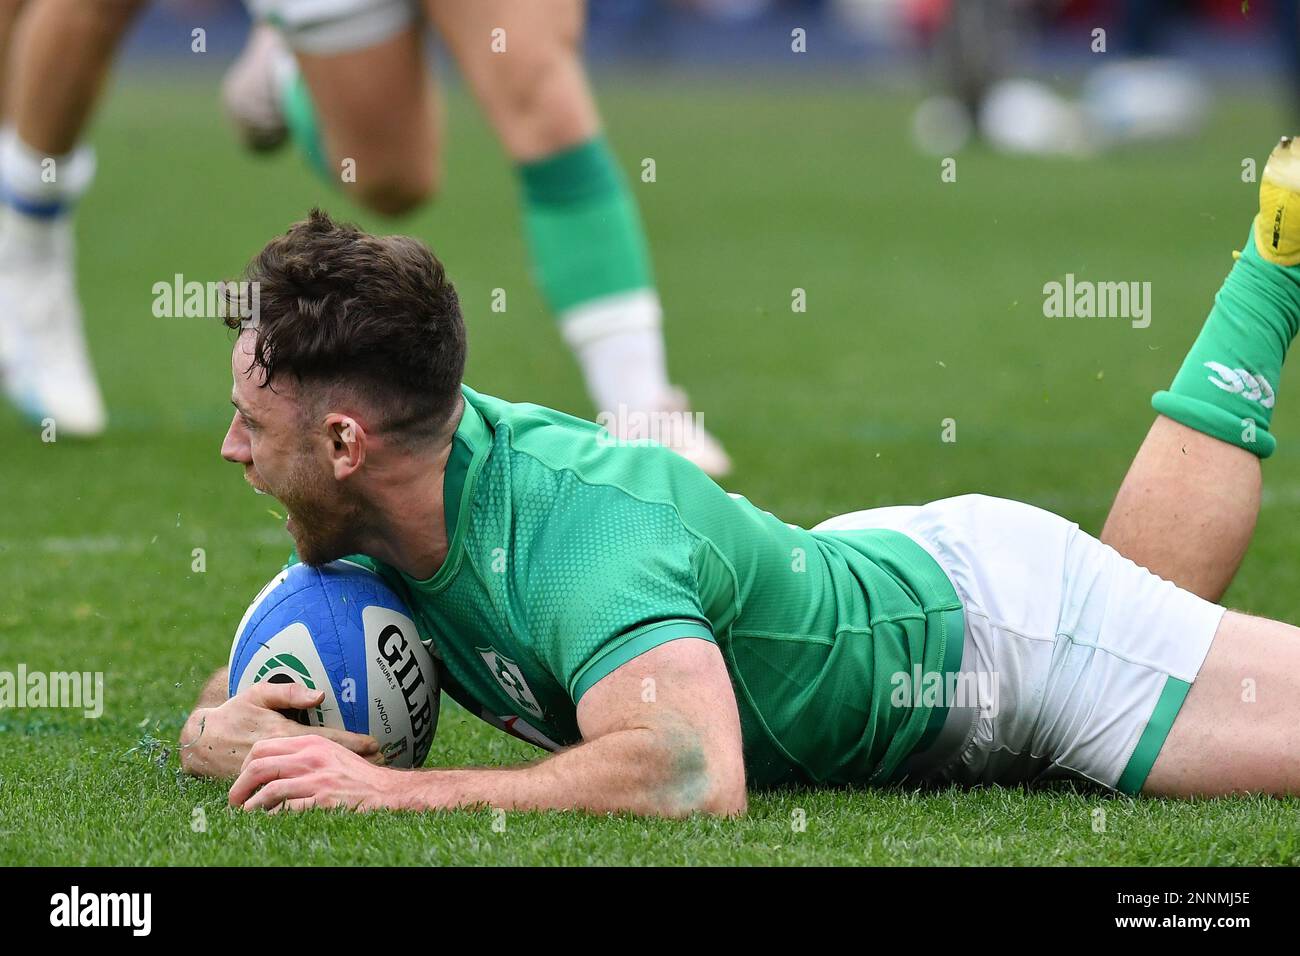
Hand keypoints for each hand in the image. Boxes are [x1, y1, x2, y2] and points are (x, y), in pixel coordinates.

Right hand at [178, 681, 382, 778]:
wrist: (201, 743)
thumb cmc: (234, 713)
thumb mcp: (257, 694)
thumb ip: (287, 693)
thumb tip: (319, 694)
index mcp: (281, 732)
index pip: (322, 738)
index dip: (349, 742)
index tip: (375, 743)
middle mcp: (281, 755)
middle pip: (324, 760)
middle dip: (352, 761)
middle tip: (382, 759)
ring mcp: (274, 772)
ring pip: (312, 774)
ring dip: (338, 772)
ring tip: (366, 772)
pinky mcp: (266, 783)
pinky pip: (296, 782)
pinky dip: (316, 782)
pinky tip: (336, 780)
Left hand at [228, 735, 420, 811]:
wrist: (387, 790)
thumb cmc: (358, 775)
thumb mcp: (331, 753)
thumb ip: (306, 752)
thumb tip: (276, 762)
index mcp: (311, 743)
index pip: (264, 747)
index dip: (246, 764)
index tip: (242, 778)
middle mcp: (311, 758)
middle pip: (260, 767)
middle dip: (239, 786)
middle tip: (234, 801)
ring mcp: (317, 780)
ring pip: (269, 791)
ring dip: (252, 806)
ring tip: (246, 814)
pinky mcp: (323, 801)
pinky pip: (287, 810)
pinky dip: (272, 817)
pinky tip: (268, 822)